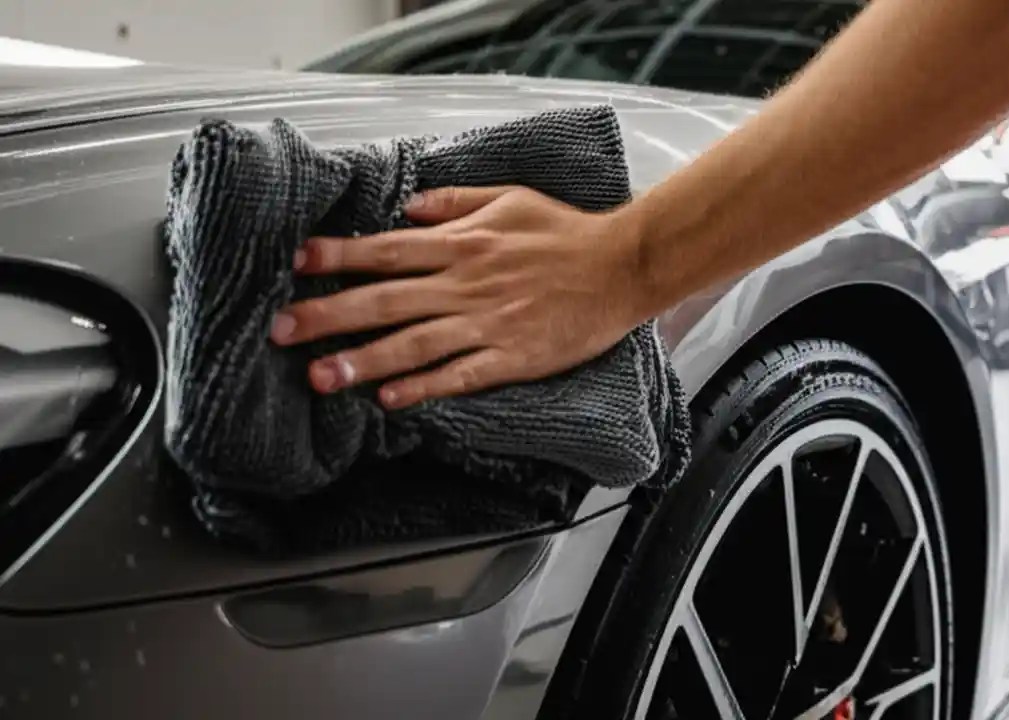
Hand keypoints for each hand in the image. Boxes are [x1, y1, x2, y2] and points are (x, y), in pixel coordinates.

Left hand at [270, 186, 651, 407]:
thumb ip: (455, 202)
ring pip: (414, 344)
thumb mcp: (510, 198)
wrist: (623, 268)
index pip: (387, 250)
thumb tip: (407, 210)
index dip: (338, 256)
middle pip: (385, 300)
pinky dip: (424, 387)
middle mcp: (467, 284)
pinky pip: (460, 376)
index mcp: (464, 244)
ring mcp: (489, 325)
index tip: (296, 262)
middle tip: (279, 331)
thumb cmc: (568, 232)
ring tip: (319, 376)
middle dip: (328, 314)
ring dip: (362, 361)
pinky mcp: (513, 358)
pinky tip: (389, 398)